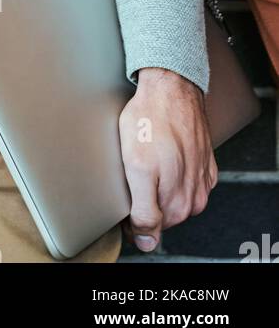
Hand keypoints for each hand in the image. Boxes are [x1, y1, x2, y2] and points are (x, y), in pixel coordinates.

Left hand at [118, 68, 217, 252]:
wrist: (171, 86)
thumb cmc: (150, 120)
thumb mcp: (136, 168)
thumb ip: (143, 210)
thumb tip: (146, 241)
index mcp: (178, 203)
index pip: (150, 228)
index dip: (130, 215)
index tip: (122, 193)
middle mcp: (195, 196)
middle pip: (162, 212)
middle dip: (145, 197)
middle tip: (132, 171)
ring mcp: (201, 178)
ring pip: (173, 195)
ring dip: (158, 183)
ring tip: (147, 158)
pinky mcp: (204, 161)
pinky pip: (185, 177)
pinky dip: (172, 169)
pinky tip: (162, 152)